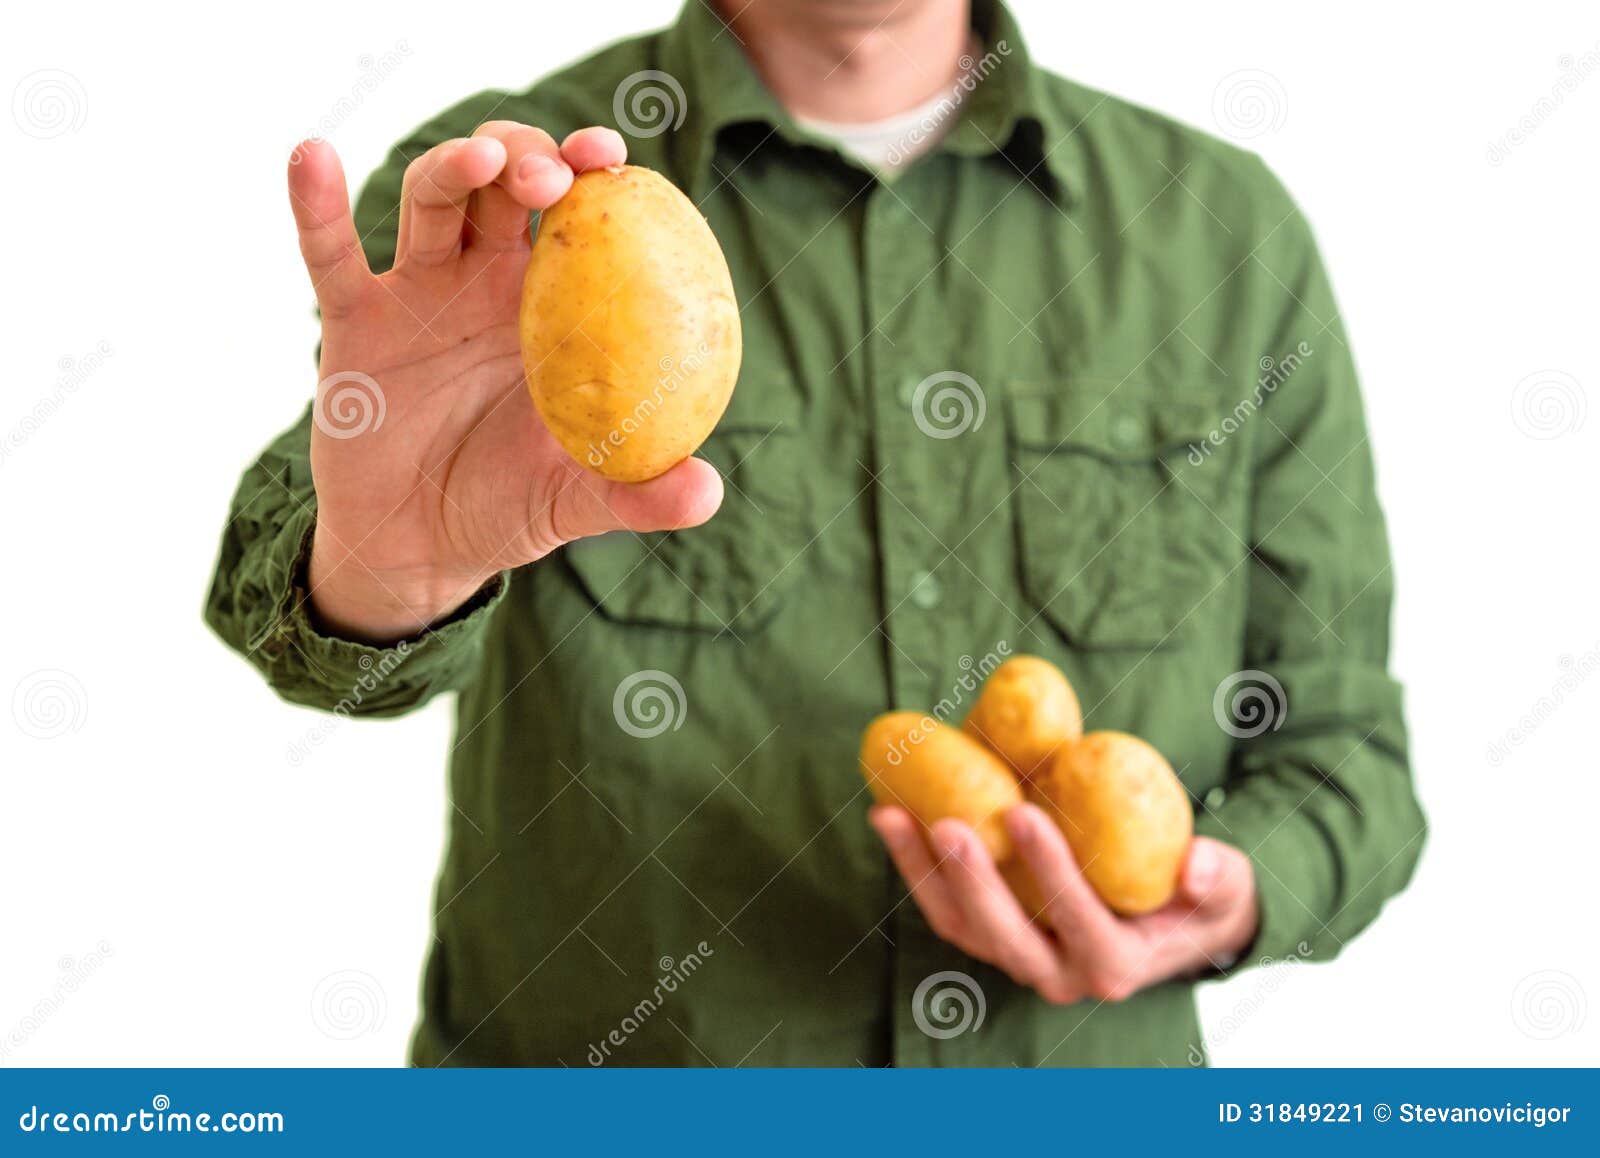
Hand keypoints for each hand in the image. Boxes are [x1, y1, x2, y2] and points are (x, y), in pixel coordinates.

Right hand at [288, 126, 722, 641]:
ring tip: (483, 161)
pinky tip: (314, 155)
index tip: (611, 156)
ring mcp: (419, 290)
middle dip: (530, 153)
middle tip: (553, 174)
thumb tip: (708, 494)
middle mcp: (486, 278)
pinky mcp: (355, 320)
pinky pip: (331, 254)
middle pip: (506, 181)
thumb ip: (640, 492)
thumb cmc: (509, 508)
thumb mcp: (579, 501)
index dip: (592, 170)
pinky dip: (317, 205)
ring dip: (453, 166)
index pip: (579, 214)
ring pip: (433, 198)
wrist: (418, 548)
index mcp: (552, 303)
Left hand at [869, 803, 1258, 1003]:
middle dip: (972, 881)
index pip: (1080, 921)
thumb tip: (1197, 867)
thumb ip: (1217, 877)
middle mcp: (1060, 974)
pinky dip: (915, 867)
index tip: (1025, 812)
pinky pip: (945, 908)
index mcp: (1115, 963)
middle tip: (948, 821)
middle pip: (1005, 934)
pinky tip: (893, 817)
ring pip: (961, 926)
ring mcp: (1019, 958)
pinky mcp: (992, 937)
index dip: (1051, 872)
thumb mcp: (1226, 886)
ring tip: (892, 814)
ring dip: (922, 872)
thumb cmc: (1200, 896)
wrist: (1172, 923)